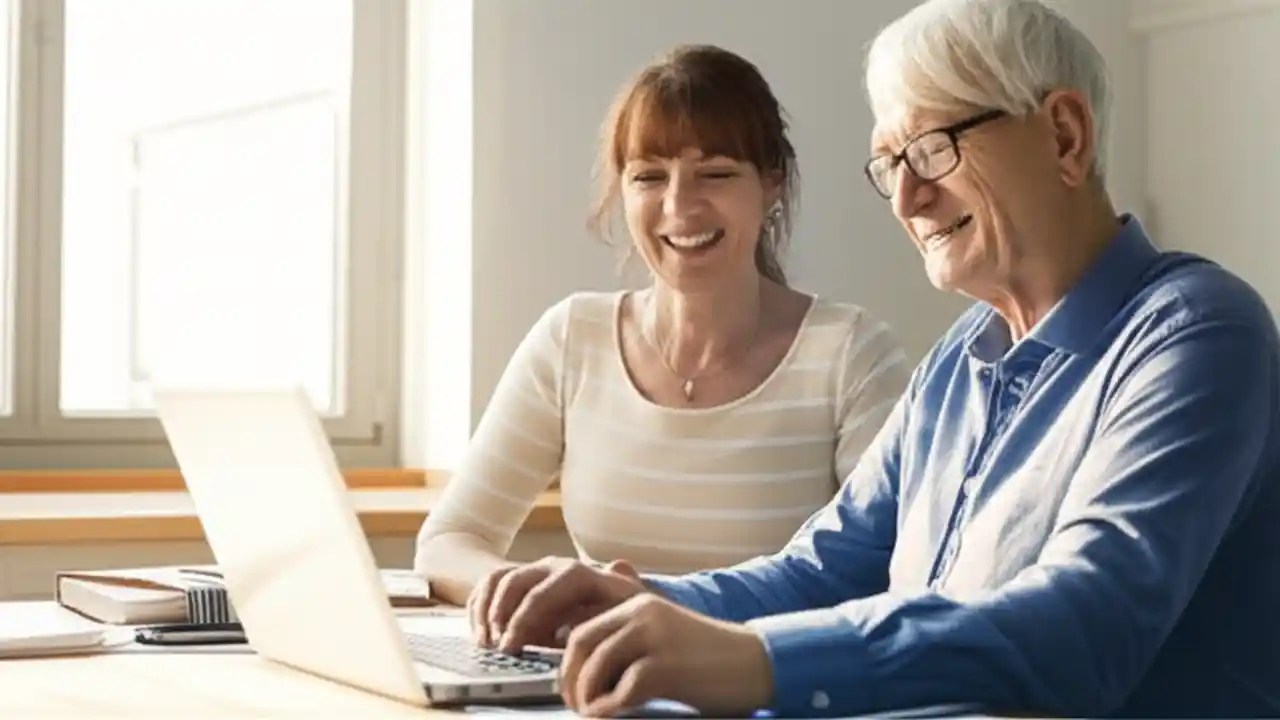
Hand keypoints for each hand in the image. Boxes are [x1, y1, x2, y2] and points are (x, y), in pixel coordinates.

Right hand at [467, 557, 643, 649]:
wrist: (601, 596)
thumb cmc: (609, 616)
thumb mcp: (612, 617)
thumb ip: (601, 617)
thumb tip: (589, 616)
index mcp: (578, 574)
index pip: (543, 591)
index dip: (524, 619)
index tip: (512, 648)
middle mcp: (553, 566)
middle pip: (517, 583)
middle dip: (504, 618)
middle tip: (498, 649)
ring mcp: (532, 570)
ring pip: (499, 581)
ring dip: (488, 612)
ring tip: (486, 643)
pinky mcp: (515, 578)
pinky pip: (488, 584)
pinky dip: (479, 608)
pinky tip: (481, 635)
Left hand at [559, 594, 773, 717]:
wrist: (755, 663)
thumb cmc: (708, 659)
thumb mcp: (662, 638)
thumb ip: (627, 644)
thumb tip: (586, 674)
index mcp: (638, 604)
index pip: (583, 629)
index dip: (568, 663)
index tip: (569, 688)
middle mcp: (642, 613)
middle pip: (581, 643)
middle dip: (569, 680)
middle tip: (574, 705)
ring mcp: (655, 637)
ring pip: (596, 663)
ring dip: (585, 696)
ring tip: (590, 714)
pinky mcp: (667, 665)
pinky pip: (623, 688)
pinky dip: (608, 707)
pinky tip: (609, 716)